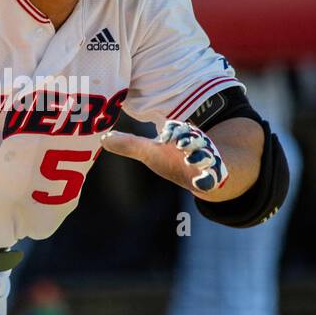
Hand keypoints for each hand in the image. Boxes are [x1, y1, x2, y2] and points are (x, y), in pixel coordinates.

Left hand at [100, 120, 229, 193]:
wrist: (197, 173)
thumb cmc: (171, 158)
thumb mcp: (150, 152)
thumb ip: (129, 145)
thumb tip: (103, 138)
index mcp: (179, 135)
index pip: (177, 129)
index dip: (172, 131)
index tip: (164, 138)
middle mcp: (195, 145)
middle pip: (194, 138)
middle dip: (188, 140)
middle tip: (180, 145)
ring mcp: (205, 159)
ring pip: (205, 155)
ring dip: (199, 157)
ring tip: (191, 160)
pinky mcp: (212, 175)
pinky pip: (211, 177)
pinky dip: (207, 180)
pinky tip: (201, 185)